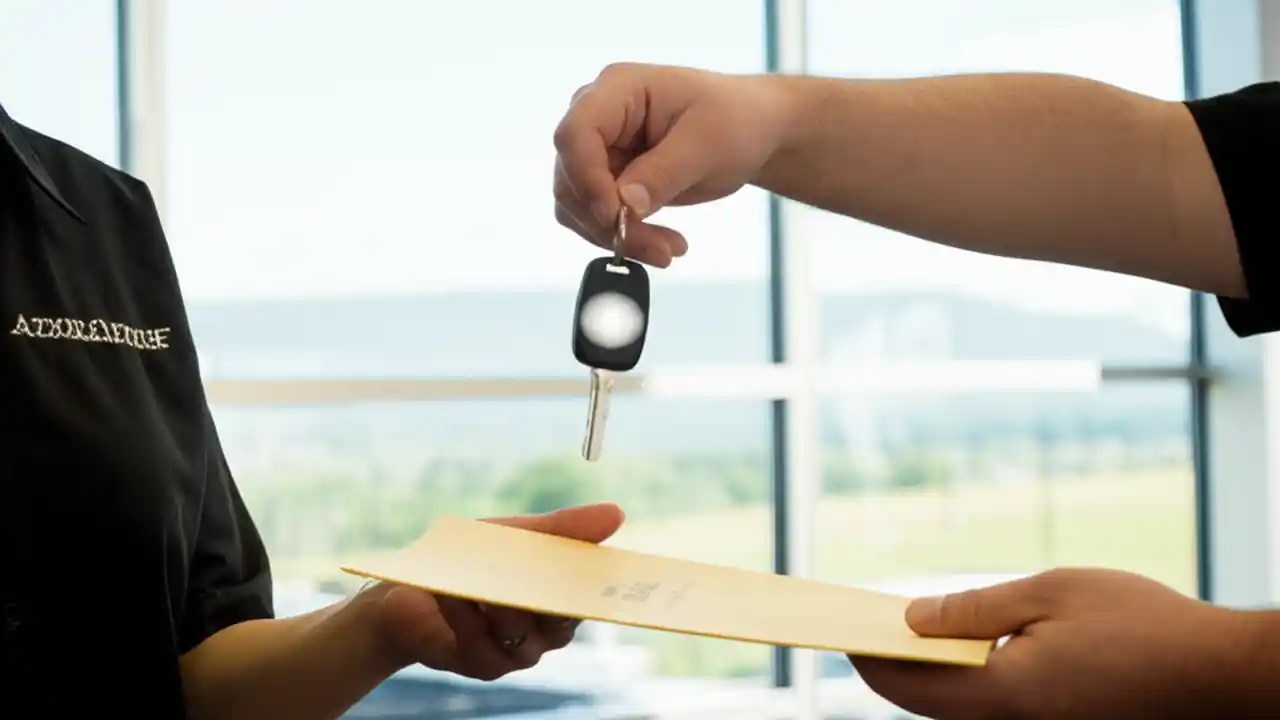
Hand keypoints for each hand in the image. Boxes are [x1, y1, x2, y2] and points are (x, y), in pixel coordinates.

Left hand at [365, 503, 624, 680]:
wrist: (413, 589)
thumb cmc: (475, 559)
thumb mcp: (520, 535)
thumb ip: (566, 529)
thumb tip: (617, 514)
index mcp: (561, 603)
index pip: (591, 600)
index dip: (600, 588)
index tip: (600, 569)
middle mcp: (545, 635)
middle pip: (559, 622)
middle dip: (545, 594)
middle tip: (533, 568)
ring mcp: (514, 653)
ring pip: (520, 632)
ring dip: (499, 601)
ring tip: (479, 575)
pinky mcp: (480, 664)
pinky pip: (480, 641)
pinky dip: (466, 614)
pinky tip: (452, 592)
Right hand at [553, 63, 796, 265]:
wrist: (753, 132)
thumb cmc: (736, 121)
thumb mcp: (707, 144)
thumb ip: (663, 173)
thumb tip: (623, 204)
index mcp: (617, 90)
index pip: (575, 135)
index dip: (586, 180)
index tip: (616, 216)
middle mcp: (598, 118)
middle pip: (571, 178)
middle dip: (607, 221)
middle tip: (659, 249)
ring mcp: (601, 151)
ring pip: (579, 206)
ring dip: (617, 237)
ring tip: (668, 250)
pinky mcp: (609, 180)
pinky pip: (597, 218)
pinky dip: (624, 238)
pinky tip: (662, 245)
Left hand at [848, 568, 1257, 718]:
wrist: (1218, 673)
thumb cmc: (1142, 625)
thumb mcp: (1050, 594)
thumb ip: (974, 609)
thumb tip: (913, 618)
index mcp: (1006, 695)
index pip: (912, 685)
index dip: (870, 659)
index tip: (839, 631)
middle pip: (928, 702)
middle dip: (888, 667)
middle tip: (858, 628)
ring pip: (958, 707)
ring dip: (923, 673)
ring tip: (898, 630)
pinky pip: (990, 706)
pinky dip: (961, 677)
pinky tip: (954, 646)